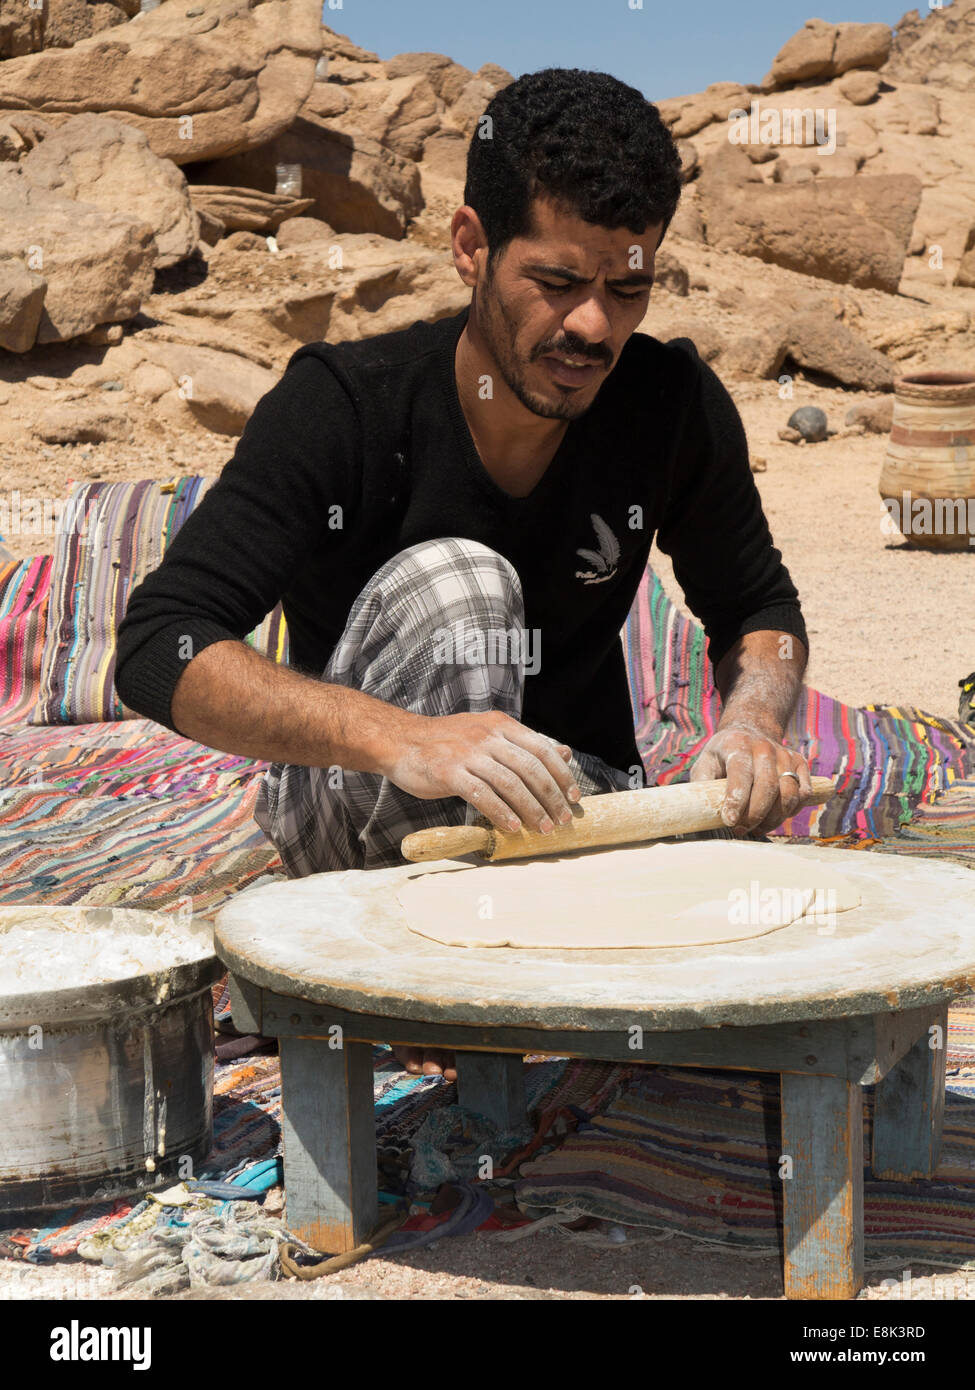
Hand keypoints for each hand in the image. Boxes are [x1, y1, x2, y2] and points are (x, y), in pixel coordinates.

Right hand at [380, 709, 581, 833]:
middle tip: (562, 820)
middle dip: (551, 797)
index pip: (542, 748)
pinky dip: (501, 813)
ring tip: (542, 828)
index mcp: (501, 725)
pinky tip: (512, 827)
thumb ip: (524, 744)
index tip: (573, 798)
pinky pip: (482, 795)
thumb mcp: (489, 734)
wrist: (400, 740)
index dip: (562, 775)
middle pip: (530, 768)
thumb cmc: (447, 741)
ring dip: (531, 809)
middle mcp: (488, 736)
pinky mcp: (450, 772)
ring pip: (510, 783)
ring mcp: (468, 753)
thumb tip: (565, 753)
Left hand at [689, 721, 811, 833]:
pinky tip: (774, 815)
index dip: (736, 801)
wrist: (751, 731)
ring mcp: (785, 755)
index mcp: (737, 744)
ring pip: (789, 794)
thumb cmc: (723, 755)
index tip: (729, 822)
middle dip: (754, 816)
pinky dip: (791, 810)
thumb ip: (701, 783)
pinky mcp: (800, 763)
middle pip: (768, 787)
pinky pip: (803, 793)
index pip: (740, 775)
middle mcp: (764, 747)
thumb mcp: (705, 762)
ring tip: (756, 828)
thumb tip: (698, 811)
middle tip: (740, 830)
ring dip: (773, 819)